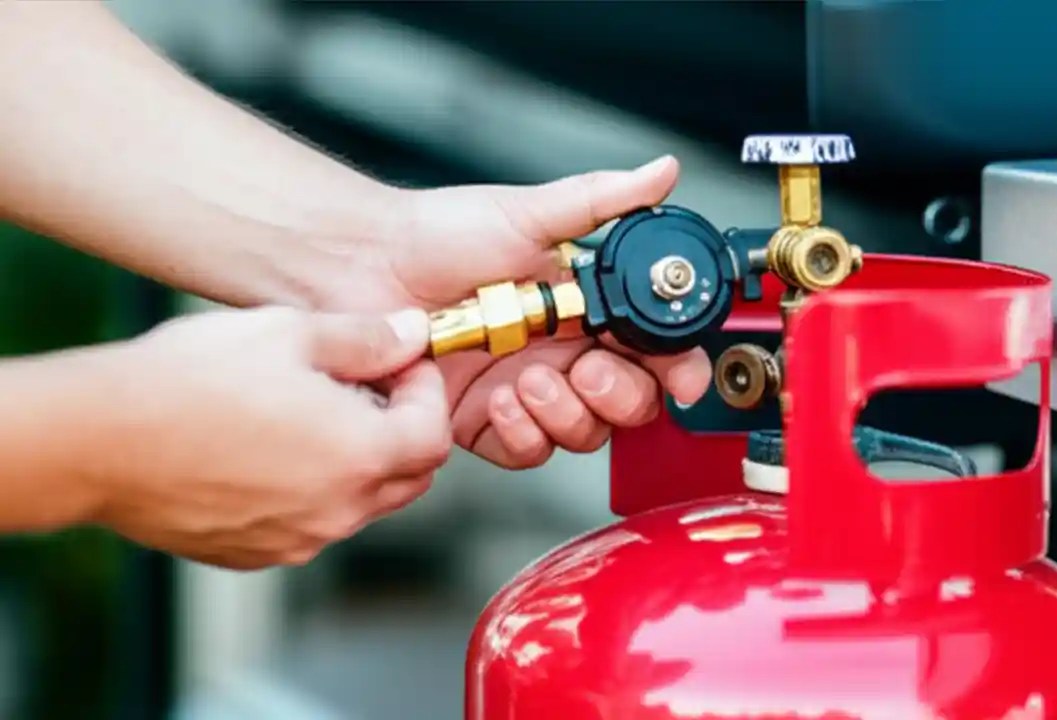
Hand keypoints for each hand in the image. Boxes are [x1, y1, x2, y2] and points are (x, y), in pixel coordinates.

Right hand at [89, 305, 448, 568]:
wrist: (100, 440)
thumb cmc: (192, 381)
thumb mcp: (290, 333)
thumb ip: (365, 338)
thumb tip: (411, 334)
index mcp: (361, 455)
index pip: (434, 434)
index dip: (427, 393)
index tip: (402, 365)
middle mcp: (340, 510)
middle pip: (411, 477)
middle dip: (404, 430)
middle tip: (367, 387)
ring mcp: (299, 539)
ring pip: (362, 504)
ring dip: (359, 462)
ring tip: (311, 414)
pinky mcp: (257, 554)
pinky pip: (312, 524)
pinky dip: (314, 491)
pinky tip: (272, 450)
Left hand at [333, 156, 711, 468]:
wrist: (364, 269)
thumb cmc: (436, 236)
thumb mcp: (528, 213)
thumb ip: (601, 201)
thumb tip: (661, 174)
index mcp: (582, 308)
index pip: (652, 350)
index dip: (676, 369)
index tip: (681, 379)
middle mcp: (560, 353)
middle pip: (627, 403)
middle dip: (619, 396)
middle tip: (587, 371)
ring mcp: (524, 390)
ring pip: (581, 432)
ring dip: (567, 413)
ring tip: (529, 379)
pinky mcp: (482, 421)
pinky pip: (525, 449)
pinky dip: (522, 432)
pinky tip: (498, 400)